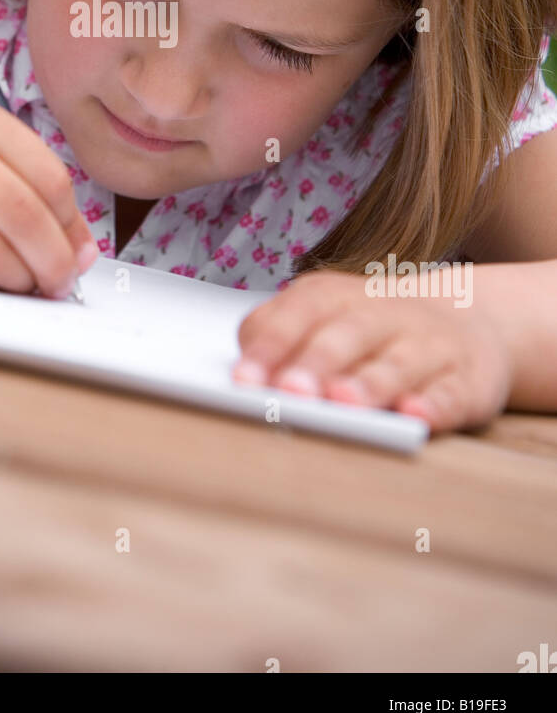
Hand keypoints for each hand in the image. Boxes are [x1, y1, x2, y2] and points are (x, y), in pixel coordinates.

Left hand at [232, 268, 513, 431]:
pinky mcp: (466, 381)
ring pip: (397, 363)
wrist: (469, 320)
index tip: (243, 380)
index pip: (300, 312)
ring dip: (369, 384)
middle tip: (290, 392)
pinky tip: (415, 415)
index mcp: (337, 297)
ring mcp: (429, 345)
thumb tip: (244, 372)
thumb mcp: (323, 318)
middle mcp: (384, 313)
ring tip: (342, 402)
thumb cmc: (371, 330)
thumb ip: (281, 337)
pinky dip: (433, 404)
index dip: (271, 345)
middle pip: (347, 335)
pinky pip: (450, 393)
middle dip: (316, 363)